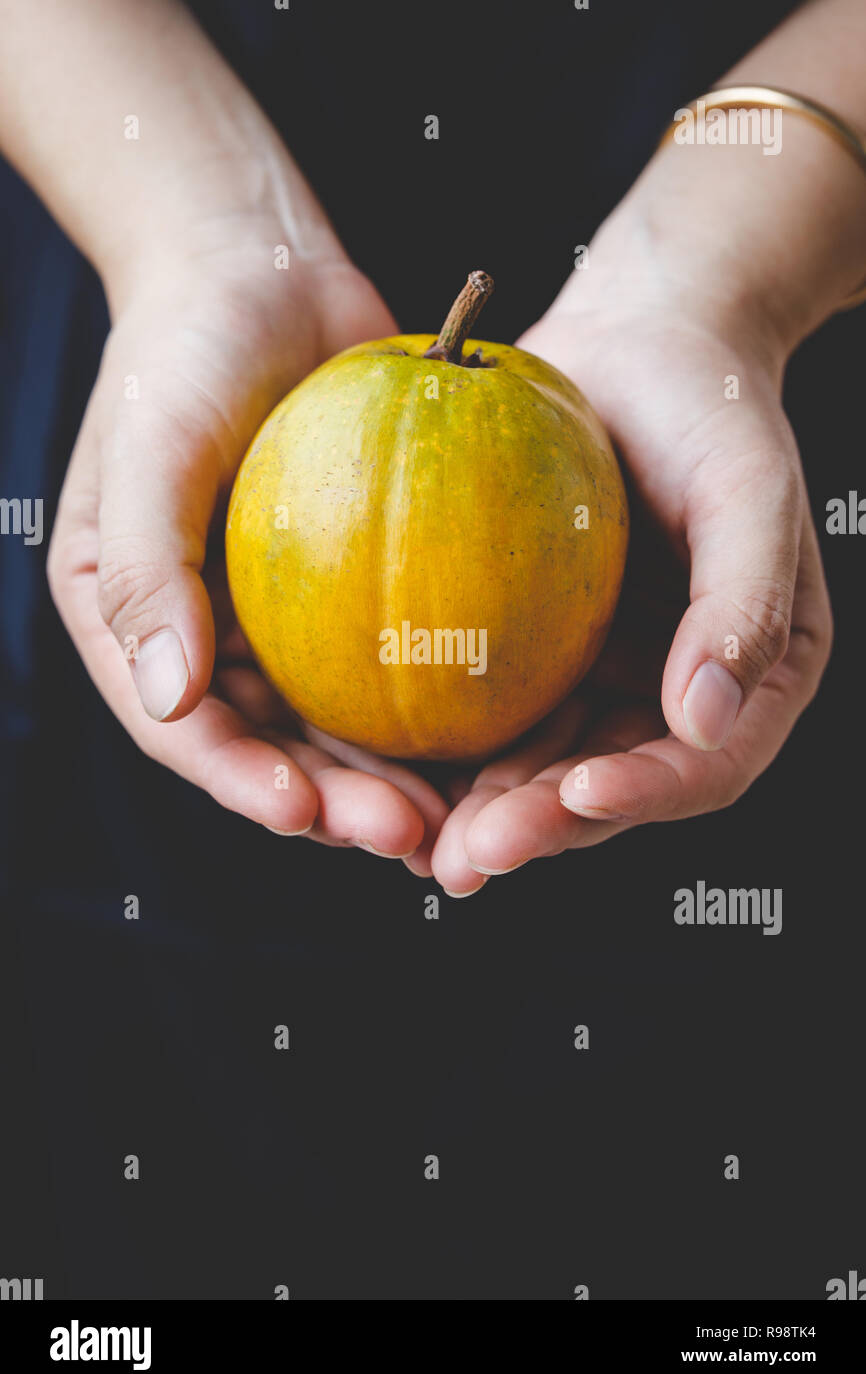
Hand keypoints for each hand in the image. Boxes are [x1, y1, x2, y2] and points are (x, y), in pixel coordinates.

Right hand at [47, 229, 448, 867]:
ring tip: (455, 814)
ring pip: (336, 725)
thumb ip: (147, 574)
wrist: (264, 272)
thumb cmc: (187, 348)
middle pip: (269, 748)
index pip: (182, 729)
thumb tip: (170, 698)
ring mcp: (280, 619)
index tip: (306, 813)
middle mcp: (206, 635)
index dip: (240, 784)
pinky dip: (432, 705)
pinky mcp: (351, 591)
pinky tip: (490, 736)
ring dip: (390, 777)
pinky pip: (392, 661)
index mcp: (134, 622)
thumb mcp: (149, 448)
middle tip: (408, 835)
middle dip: (334, 806)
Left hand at [430, 270, 831, 894]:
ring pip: (545, 766)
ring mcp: (601, 675)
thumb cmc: (707, 404)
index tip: (579, 793)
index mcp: (750, 676)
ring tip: (423, 842)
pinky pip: (493, 709)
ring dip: (488, 810)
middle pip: (613, 786)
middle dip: (546, 829)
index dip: (647, 795)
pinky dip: (452, 747)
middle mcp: (673, 691)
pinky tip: (393, 766)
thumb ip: (745, 604)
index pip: (707, 764)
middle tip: (470, 855)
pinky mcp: (534, 649)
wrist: (635, 341)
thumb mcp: (748, 489)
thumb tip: (705, 720)